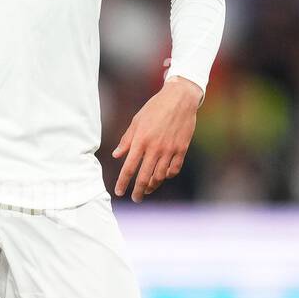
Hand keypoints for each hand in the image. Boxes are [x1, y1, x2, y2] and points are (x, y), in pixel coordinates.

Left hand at [111, 77, 201, 201]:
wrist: (180, 99)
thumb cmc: (155, 108)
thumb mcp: (137, 121)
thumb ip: (127, 140)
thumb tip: (116, 155)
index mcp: (141, 141)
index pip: (129, 168)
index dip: (123, 183)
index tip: (119, 192)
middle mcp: (155, 148)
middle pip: (144, 178)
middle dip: (138, 192)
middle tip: (136, 198)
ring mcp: (170, 150)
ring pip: (160, 176)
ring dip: (153, 185)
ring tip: (148, 189)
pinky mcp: (182, 149)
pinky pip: (174, 169)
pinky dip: (168, 175)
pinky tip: (163, 176)